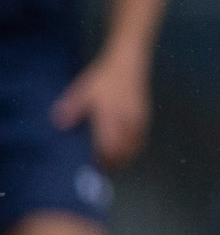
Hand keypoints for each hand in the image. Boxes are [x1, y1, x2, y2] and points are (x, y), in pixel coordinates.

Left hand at [52, 52, 151, 169]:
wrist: (128, 64)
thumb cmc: (104, 77)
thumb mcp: (84, 90)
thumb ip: (72, 107)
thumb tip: (59, 124)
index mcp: (110, 116)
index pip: (108, 146)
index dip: (102, 160)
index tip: (94, 167)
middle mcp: (126, 121)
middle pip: (123, 151)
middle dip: (114, 163)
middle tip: (103, 170)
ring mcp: (138, 121)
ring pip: (134, 147)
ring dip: (125, 157)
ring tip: (114, 163)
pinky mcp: (145, 118)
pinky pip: (141, 140)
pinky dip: (133, 149)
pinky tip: (125, 149)